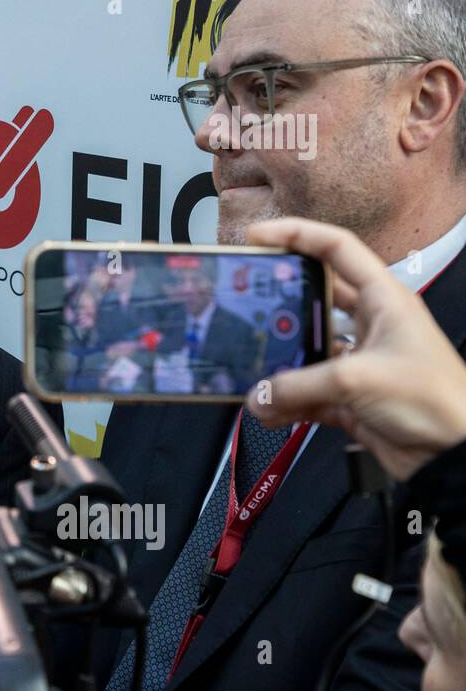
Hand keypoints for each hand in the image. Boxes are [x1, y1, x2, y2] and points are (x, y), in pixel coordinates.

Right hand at [245, 217, 465, 480]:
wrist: (455, 455)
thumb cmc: (436, 401)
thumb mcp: (358, 380)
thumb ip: (298, 386)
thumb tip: (259, 394)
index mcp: (384, 300)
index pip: (336, 249)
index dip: (296, 235)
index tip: (258, 237)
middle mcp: (371, 325)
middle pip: (314, 300)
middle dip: (279, 305)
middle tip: (245, 301)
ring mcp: (360, 362)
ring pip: (307, 352)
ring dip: (281, 365)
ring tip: (253, 367)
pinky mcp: (353, 397)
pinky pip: (309, 393)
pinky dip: (288, 402)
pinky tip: (270, 410)